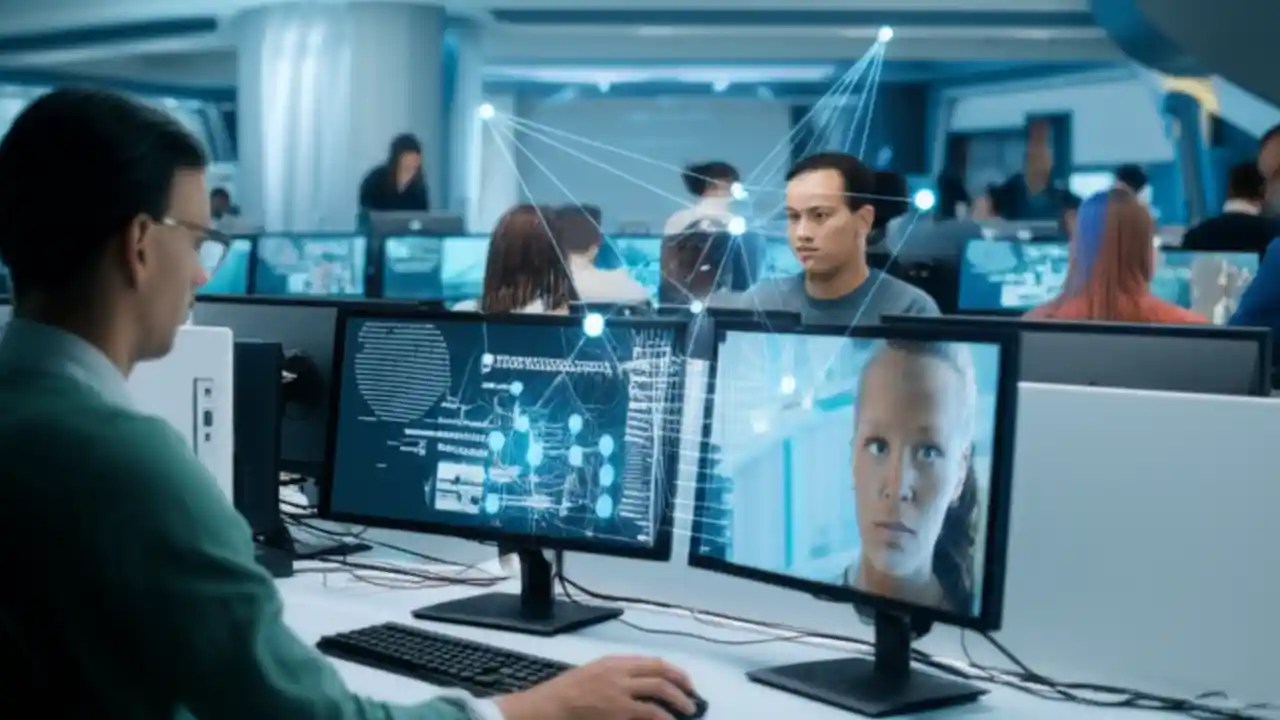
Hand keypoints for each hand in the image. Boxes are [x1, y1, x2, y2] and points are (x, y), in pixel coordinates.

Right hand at [495, 655, 695, 719]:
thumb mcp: (593, 673)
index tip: (684, 681)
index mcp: (614, 661)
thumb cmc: (566, 693)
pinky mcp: (619, 710)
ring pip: (659, 690)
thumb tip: (641, 684)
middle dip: (682, 684)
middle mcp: (620, 672)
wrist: (550, 705)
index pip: (652, 662)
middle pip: (660, 672)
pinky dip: (664, 717)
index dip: (673, 671)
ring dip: (678, 700)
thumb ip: (616, 675)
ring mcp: (620, 691)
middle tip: (692, 697)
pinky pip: (649, 712)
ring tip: (688, 710)